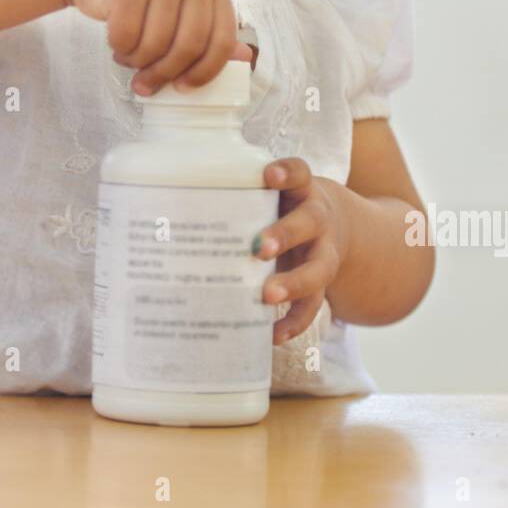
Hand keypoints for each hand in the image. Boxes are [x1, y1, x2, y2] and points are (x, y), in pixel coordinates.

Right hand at [63, 0, 247, 93]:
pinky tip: (117, 43)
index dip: (204, 72)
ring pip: (154, 46)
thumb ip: (211, 32)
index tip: (183, 88)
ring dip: (137, 62)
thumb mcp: (183, 8)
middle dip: (164, 74)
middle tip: (145, 85)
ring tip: (128, 57)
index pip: (221, 41)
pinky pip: (126, 37)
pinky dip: (119, 48)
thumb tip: (246, 58)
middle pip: (187, 47)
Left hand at [253, 158, 346, 345]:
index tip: (268, 175)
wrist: (334, 225)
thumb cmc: (283, 206)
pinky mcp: (322, 282)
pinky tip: (272, 334)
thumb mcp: (273, 191)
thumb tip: (173, 195)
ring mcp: (324, 252)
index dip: (286, 172)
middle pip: (309, 222)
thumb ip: (240, 191)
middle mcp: (317, 219)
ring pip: (318, 269)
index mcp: (301, 190)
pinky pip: (314, 305)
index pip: (299, 173)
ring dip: (294, 283)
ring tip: (266, 295)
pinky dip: (295, 321)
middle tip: (258, 248)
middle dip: (284, 235)